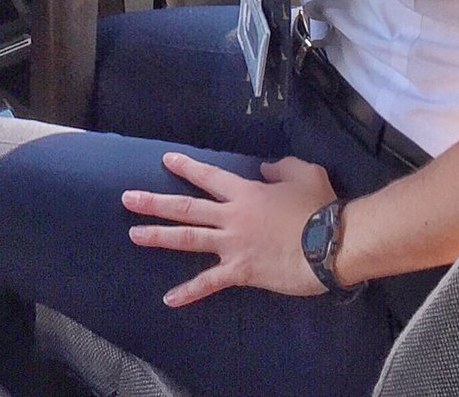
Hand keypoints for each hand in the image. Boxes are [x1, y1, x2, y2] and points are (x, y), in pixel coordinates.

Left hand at [121, 152, 336, 305]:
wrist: (331, 243)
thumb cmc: (319, 208)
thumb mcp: (304, 173)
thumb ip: (279, 167)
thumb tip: (264, 169)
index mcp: (245, 192)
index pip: (209, 176)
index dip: (187, 167)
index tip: (166, 160)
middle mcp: (232, 216)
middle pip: (186, 207)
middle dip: (155, 202)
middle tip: (127, 199)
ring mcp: (232, 244)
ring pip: (188, 238)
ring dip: (159, 236)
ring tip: (134, 234)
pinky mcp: (240, 270)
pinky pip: (210, 282)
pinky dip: (189, 291)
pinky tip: (169, 299)